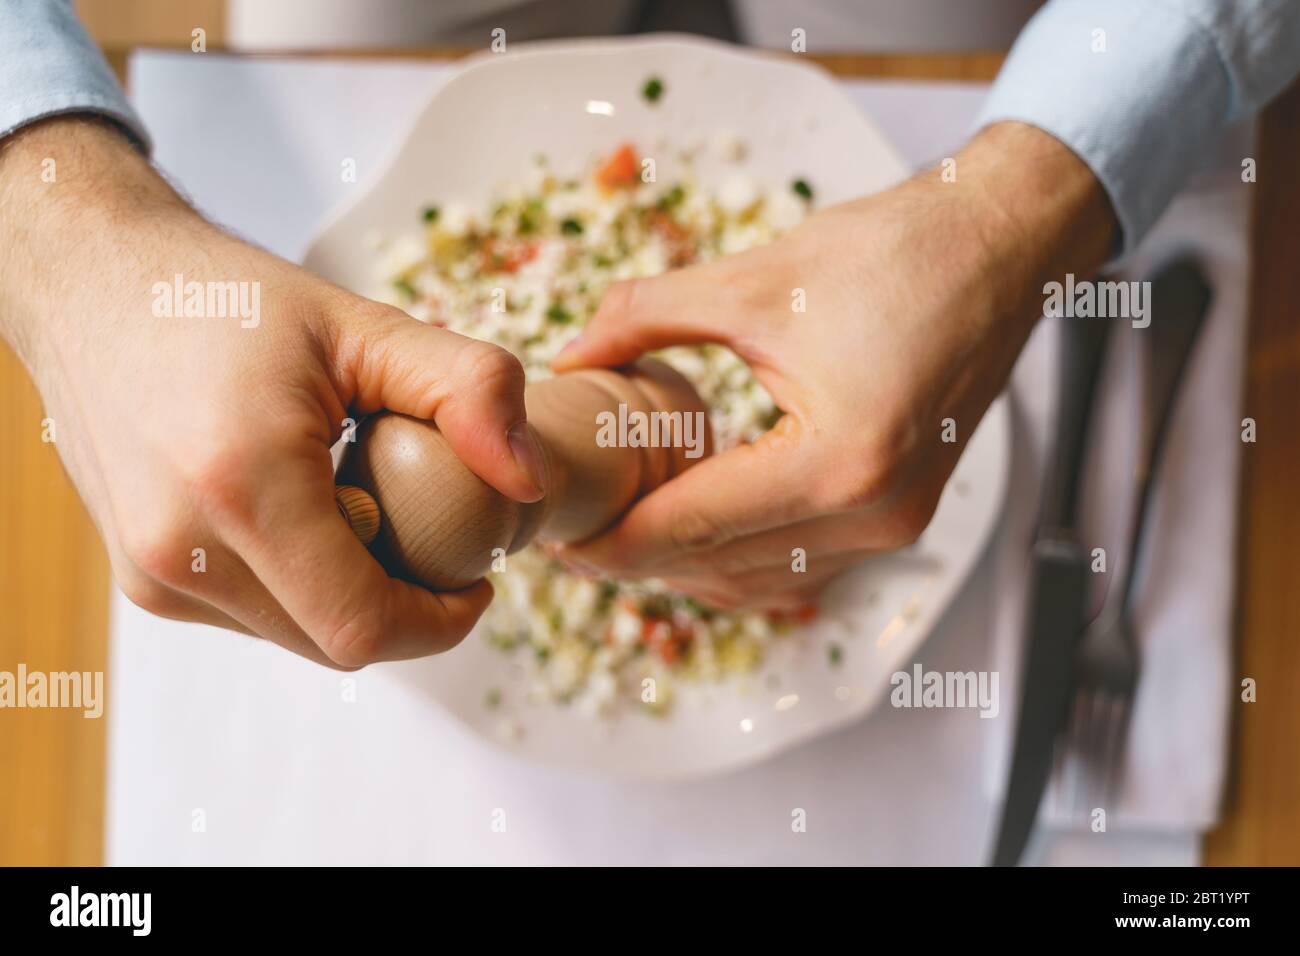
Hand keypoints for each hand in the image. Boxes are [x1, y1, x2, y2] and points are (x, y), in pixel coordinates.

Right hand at [0, 118, 547, 666]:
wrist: (94, 287)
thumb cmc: (228, 300)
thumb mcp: (363, 323)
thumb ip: (469, 389)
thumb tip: (532, 481)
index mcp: (240, 485)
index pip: (362, 625)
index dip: (441, 623)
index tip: (479, 579)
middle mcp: (181, 550)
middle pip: (336, 641)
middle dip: (408, 609)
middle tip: (442, 542)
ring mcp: (152, 574)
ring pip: (296, 635)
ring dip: (356, 597)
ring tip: (377, 514)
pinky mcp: (143, 579)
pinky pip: (255, 615)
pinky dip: (306, 584)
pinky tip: (318, 514)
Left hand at [552, 122, 1115, 610]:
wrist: (999, 245)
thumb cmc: (895, 254)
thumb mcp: (753, 280)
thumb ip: (644, 317)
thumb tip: (571, 353)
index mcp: (838, 462)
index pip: (694, 525)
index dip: (614, 538)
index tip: (557, 538)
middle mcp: (874, 513)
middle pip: (722, 564)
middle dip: (638, 557)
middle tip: (572, 534)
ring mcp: (896, 523)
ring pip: (761, 577)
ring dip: (688, 564)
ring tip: (621, 531)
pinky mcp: (902, 512)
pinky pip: (802, 564)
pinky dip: (740, 556)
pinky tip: (696, 526)